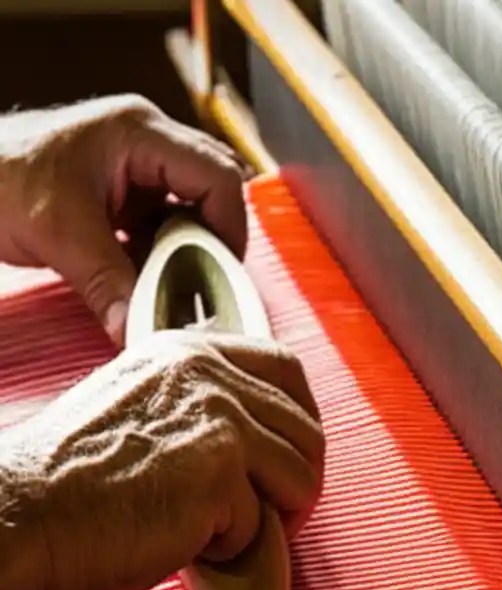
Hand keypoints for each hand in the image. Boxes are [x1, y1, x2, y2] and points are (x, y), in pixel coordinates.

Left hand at [0, 95, 247, 344]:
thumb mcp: (58, 235)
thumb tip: (137, 332)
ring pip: (189, 206)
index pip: (216, 175)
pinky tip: (147, 276)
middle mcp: (145, 140)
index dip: (228, 225)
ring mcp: (133, 163)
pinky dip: (161, 250)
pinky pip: (161, 219)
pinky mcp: (119, 188)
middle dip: (211, 237)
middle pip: (212, 188)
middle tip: (202, 279)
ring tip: (172, 282)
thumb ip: (107, 284)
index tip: (219, 271)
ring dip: (185, 246)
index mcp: (139, 132)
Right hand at [0, 331, 323, 589]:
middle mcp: (208, 376)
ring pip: (299, 477)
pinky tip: (184, 545)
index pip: (287, 369)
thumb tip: (260, 439)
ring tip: (224, 534)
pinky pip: (261, 524)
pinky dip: (230, 549)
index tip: (291, 456)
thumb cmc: (64, 480)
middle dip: (298, 481)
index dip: (302, 418)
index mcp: (188, 353)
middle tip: (271, 516)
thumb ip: (197, 406)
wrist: (12, 517)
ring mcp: (219, 422)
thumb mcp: (138, 406)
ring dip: (271, 517)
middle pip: (307, 429)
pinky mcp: (220, 475)